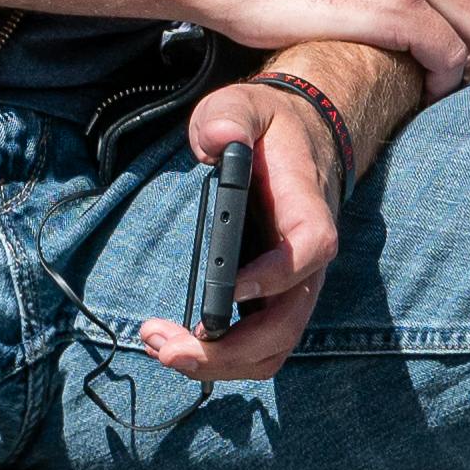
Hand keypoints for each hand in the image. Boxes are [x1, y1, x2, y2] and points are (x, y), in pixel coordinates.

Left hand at [141, 74, 348, 376]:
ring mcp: (293, 286)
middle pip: (286, 325)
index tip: (226, 287)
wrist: (300, 141)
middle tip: (167, 347)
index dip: (274, 276)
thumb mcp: (245, 105)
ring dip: (219, 364)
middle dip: (228, 350)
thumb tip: (216, 140)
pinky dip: (221, 359)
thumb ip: (228, 116)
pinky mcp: (273, 299)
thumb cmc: (268, 129)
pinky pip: (258, 347)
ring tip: (160, 348)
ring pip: (272, 349)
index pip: (309, 249)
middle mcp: (308, 260)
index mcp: (307, 208)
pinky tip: (177, 345)